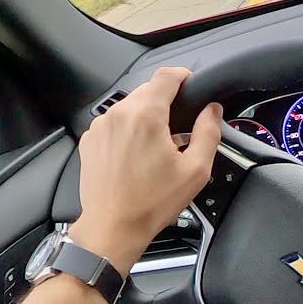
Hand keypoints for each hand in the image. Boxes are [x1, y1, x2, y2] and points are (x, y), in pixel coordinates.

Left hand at [70, 67, 220, 273]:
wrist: (113, 227)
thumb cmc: (152, 202)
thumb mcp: (195, 170)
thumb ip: (208, 133)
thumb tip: (212, 111)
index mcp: (145, 116)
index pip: (165, 76)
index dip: (182, 76)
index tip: (190, 83)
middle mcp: (119, 114)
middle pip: (147, 91)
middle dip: (165, 102)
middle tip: (179, 126)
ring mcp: (100, 127)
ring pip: (130, 107)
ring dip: (146, 116)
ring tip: (159, 145)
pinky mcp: (90, 140)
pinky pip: (115, 123)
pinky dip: (128, 130)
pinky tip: (138, 155)